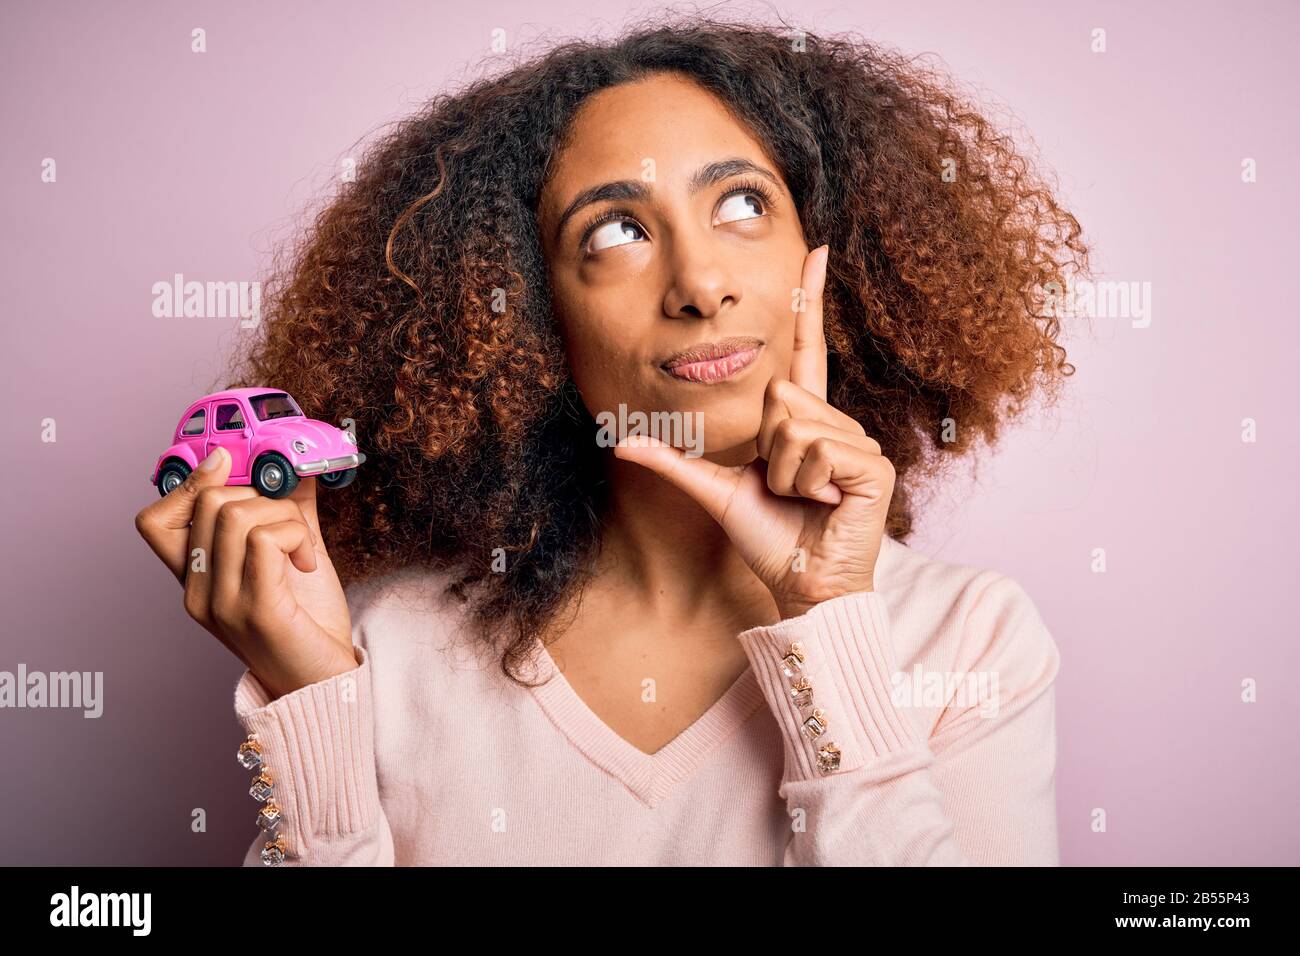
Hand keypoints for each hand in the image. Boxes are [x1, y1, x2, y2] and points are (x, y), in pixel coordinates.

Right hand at [134, 446, 357, 699]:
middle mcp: (198, 593)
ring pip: (235, 513)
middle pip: (206, 502)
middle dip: (259, 496)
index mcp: (196, 581)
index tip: (235, 471)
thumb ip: (286, 513)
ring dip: (284, 516)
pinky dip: (295, 536)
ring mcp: (222, 603)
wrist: (326, 685)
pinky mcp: (254, 609)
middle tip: (290, 526)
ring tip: (302, 549)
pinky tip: (306, 564)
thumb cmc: (307, 625)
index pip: (155, 520)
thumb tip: (294, 466)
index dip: (191, 484)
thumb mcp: (291, 559)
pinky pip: (263, 538)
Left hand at [614, 244, 894, 619]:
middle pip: (778, 395)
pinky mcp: (874, 466)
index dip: (809, 301)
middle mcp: (836, 424)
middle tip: (784, 486)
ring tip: (805, 499)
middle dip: (766, 448)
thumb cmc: (770, 540)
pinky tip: (824, 504)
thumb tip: (621, 441)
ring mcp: (859, 443)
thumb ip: (674, 462)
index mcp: (805, 422)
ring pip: (793, 425)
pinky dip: (806, 483)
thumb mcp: (716, 491)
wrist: (803, 586)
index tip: (816, 251)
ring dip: (784, 473)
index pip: (806, 350)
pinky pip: (816, 449)